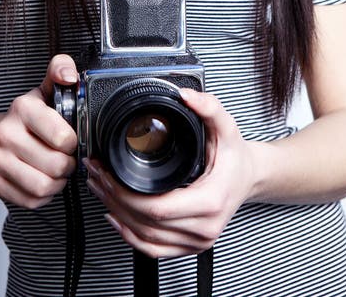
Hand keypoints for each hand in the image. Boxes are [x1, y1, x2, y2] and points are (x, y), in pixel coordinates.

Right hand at [0, 54, 78, 208]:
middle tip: (67, 159)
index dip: (74, 143)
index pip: (63, 137)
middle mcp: (5, 133)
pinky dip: (42, 196)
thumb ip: (61, 71)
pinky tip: (42, 180)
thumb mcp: (46, 90)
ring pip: (43, 186)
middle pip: (55, 165)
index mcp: (23, 108)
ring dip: (57, 183)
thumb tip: (69, 75)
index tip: (70, 139)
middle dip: (68, 165)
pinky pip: (30, 201)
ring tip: (56, 171)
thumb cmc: (29, 117)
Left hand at [84, 89, 255, 257]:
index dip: (125, 194)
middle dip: (114, 199)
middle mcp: (205, 227)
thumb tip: (186, 95)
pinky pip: (153, 250)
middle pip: (146, 224)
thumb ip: (209, 107)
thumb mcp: (227, 127)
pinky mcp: (190, 246)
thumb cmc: (236, 157)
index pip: (158, 209)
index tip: (108, 172)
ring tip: (100, 189)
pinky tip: (115, 217)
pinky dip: (129, 236)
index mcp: (211, 201)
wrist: (249, 178)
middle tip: (97, 174)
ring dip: (116, 215)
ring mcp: (197, 241)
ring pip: (145, 239)